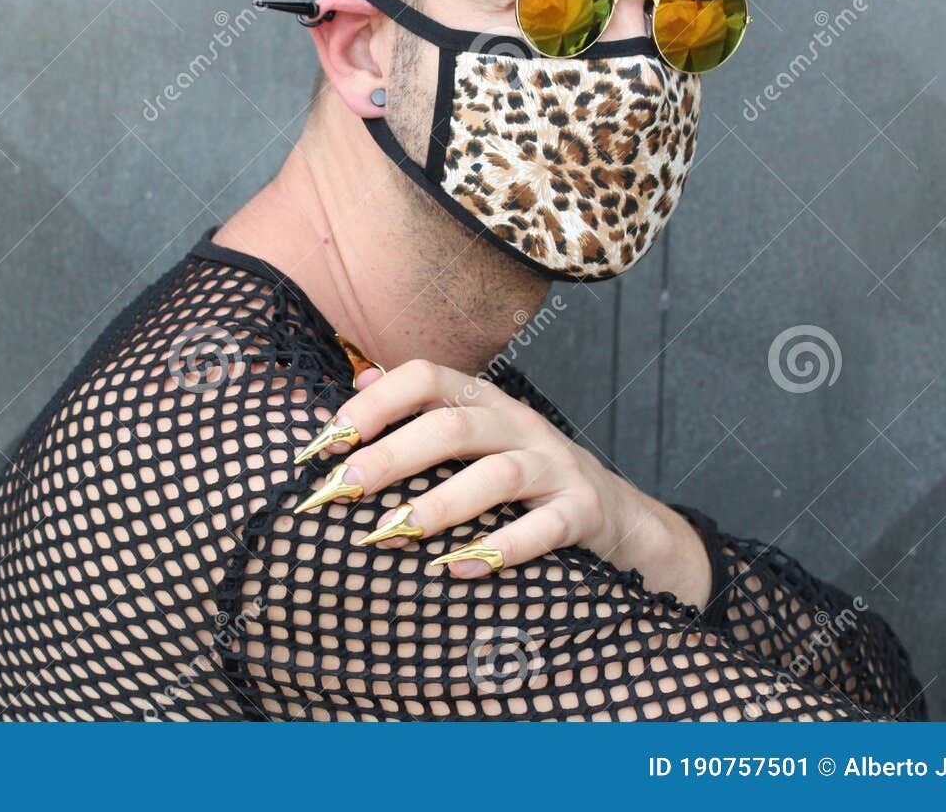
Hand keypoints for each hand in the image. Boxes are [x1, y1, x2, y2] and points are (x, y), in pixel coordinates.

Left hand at [293, 358, 711, 605]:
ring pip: (495, 476)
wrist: (616, 515)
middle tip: (341, 491)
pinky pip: (544, 529)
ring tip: (395, 532)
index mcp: (484, 401)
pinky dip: (502, 549)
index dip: (377, 402)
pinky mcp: (583, 511)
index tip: (329, 440)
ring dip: (440, 505)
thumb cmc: (523, 476)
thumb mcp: (477, 434)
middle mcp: (519, 425)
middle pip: (452, 428)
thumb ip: (422, 410)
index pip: (427, 377)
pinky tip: (460, 568)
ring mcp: (555, 466)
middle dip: (391, 458)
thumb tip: (360, 377)